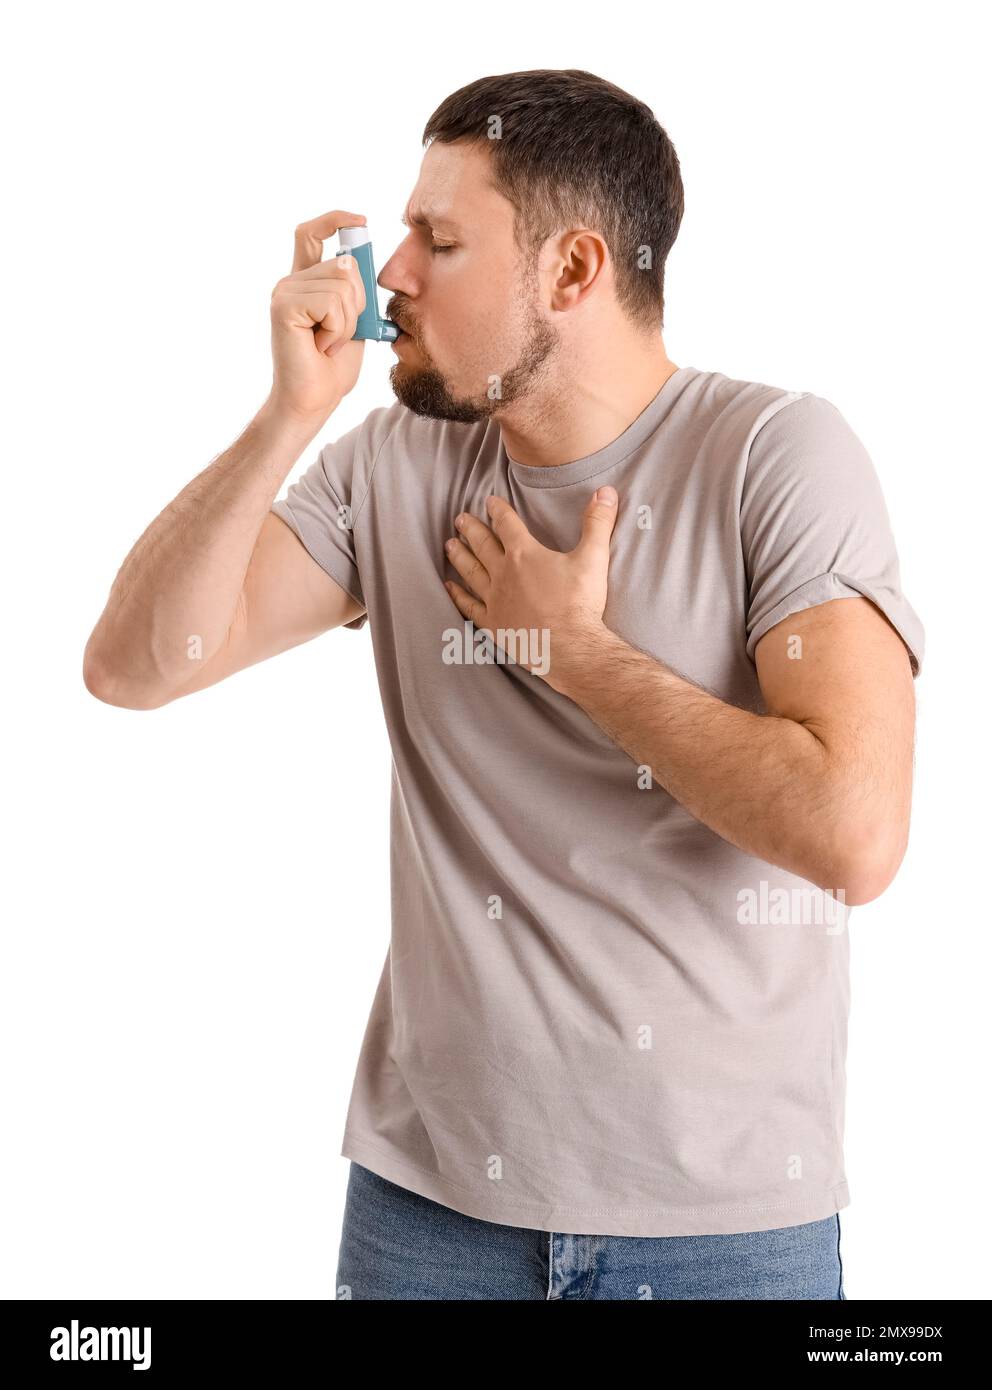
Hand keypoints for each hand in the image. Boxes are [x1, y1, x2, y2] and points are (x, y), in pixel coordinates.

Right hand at [267, 210, 368, 426]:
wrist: (314, 400)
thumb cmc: (332, 368)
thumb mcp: (354, 321)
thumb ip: (354, 290)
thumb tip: (355, 259)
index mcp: (306, 282)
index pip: (312, 234)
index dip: (336, 220)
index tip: (360, 221)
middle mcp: (291, 282)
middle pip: (345, 264)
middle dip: (358, 303)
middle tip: (339, 335)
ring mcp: (284, 292)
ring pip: (342, 285)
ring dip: (348, 322)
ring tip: (328, 343)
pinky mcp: (284, 306)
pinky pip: (331, 303)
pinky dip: (337, 330)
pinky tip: (321, 346)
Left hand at [442, 486, 617, 686]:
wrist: (571, 649)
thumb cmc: (581, 604)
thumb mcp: (594, 558)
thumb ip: (597, 523)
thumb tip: (606, 491)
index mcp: (524, 554)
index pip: (506, 524)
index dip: (497, 510)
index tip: (489, 501)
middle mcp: (503, 573)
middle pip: (482, 545)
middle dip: (471, 529)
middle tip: (460, 519)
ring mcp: (495, 600)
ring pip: (471, 572)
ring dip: (459, 556)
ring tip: (449, 545)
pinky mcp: (493, 624)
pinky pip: (469, 606)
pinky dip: (458, 595)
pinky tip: (450, 588)